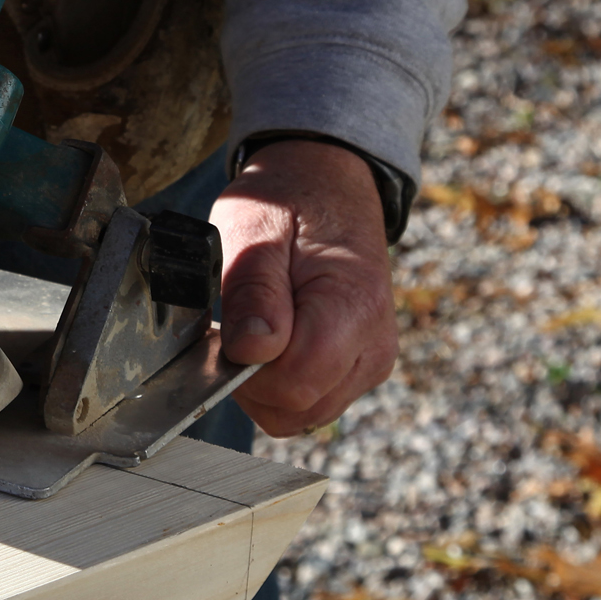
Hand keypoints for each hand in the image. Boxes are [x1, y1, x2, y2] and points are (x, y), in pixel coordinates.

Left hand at [211, 140, 397, 435]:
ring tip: (257, 328)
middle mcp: (374, 345)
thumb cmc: (288, 200)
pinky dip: (281, 383)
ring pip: (302, 414)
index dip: (246, 369)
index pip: (295, 381)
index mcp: (354, 306)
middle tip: (236, 327)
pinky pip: (311, 403)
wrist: (328, 185)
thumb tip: (251, 351)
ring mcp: (371, 362)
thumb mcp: (253, 226)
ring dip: (265, 385)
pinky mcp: (361, 369)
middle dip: (252, 381)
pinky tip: (272, 341)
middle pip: (298, 408)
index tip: (226, 331)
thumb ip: (252, 291)